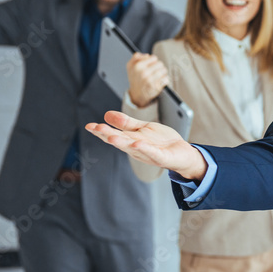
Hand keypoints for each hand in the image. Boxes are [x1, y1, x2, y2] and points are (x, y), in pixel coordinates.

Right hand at [86, 111, 207, 179]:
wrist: (183, 153)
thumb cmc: (162, 142)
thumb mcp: (143, 128)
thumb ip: (126, 123)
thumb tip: (106, 114)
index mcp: (131, 140)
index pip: (114, 135)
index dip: (102, 131)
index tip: (89, 126)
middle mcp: (136, 148)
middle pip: (120, 141)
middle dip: (107, 135)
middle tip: (95, 128)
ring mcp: (148, 153)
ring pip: (133, 148)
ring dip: (122, 143)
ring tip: (111, 137)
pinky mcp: (161, 157)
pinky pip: (152, 153)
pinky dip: (145, 149)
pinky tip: (137, 144)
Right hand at [127, 52, 168, 106]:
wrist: (137, 94)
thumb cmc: (135, 79)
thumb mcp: (130, 67)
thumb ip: (135, 57)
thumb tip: (146, 55)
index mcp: (138, 66)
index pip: (154, 58)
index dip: (153, 62)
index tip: (151, 66)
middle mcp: (144, 73)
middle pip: (160, 64)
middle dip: (158, 67)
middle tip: (154, 72)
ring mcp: (150, 80)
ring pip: (164, 70)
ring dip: (162, 73)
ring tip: (157, 77)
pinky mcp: (156, 87)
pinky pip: (166, 79)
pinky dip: (164, 80)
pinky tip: (159, 82)